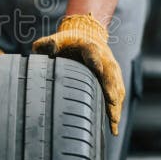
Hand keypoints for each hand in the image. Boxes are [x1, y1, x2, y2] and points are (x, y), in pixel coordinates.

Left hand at [33, 14, 124, 135]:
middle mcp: (104, 58)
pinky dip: (117, 108)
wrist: (87, 35)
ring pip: (117, 87)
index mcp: (89, 47)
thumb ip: (47, 44)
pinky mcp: (115, 79)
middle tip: (111, 104)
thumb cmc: (68, 42)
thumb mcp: (57, 40)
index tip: (97, 70)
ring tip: (114, 122)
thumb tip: (41, 49)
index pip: (92, 53)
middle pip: (110, 74)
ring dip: (116, 104)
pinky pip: (118, 94)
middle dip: (111, 89)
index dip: (94, 61)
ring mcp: (112, 69)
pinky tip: (114, 124)